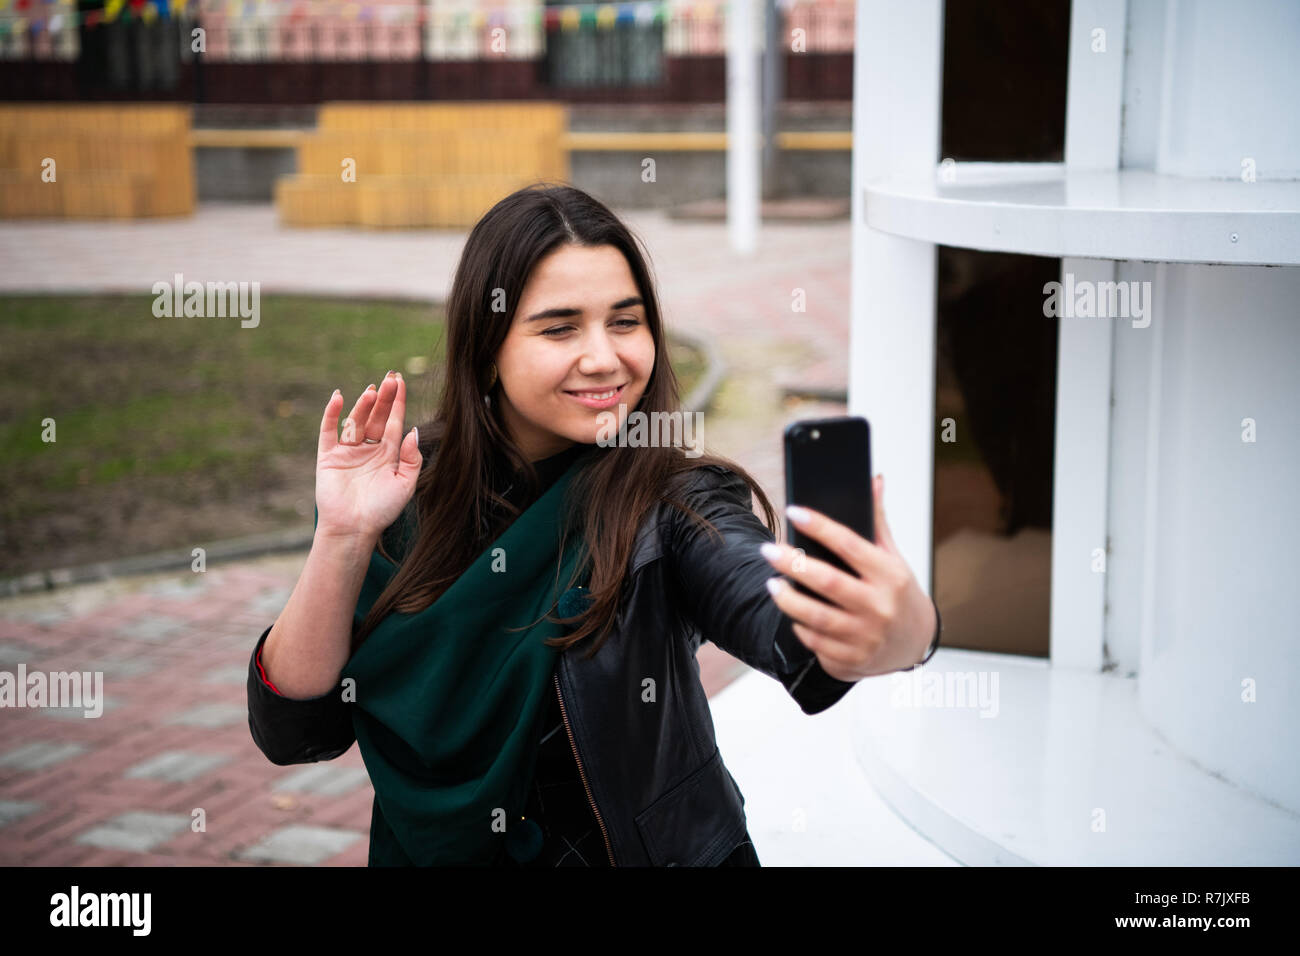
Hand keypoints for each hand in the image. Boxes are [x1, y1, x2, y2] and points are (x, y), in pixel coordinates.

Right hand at [315, 371, 421, 541]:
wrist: (354, 529)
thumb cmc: (382, 511)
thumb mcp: (405, 485)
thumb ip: (411, 459)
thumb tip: (413, 431)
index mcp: (388, 454)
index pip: (394, 422)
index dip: (398, 403)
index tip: (401, 382)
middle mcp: (368, 449)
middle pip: (376, 417)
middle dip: (384, 398)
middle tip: (390, 378)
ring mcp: (348, 451)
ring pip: (356, 421)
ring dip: (363, 405)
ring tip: (373, 391)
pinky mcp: (328, 456)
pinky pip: (329, 430)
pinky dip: (332, 414)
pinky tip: (338, 397)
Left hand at [759, 474, 936, 680]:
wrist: (914, 644)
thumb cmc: (897, 593)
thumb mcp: (893, 558)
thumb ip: (877, 522)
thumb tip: (874, 479)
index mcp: (890, 575)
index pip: (850, 544)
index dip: (820, 526)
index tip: (794, 511)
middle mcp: (879, 606)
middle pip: (828, 582)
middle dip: (793, 564)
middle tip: (767, 550)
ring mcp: (866, 636)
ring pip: (817, 616)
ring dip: (788, 600)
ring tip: (771, 584)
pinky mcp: (852, 659)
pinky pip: (816, 642)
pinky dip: (799, 627)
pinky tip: (791, 613)